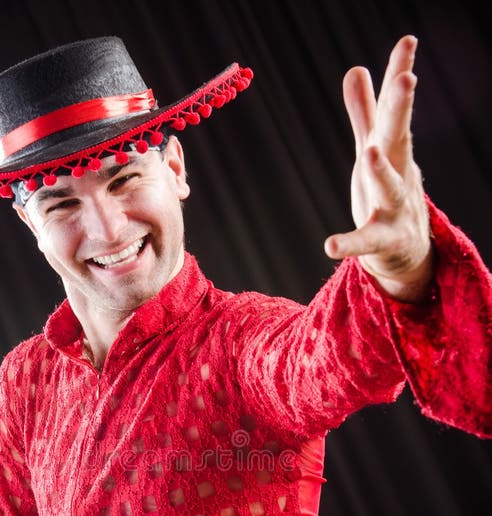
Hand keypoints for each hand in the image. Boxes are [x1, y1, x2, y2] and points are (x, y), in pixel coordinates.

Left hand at [324, 35, 432, 300]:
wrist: (408, 250)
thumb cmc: (388, 193)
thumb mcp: (376, 150)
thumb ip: (365, 114)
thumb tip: (356, 67)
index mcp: (391, 150)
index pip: (395, 109)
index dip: (400, 74)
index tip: (408, 42)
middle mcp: (396, 174)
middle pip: (399, 139)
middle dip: (402, 111)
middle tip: (407, 80)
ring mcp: (393, 208)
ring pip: (389, 188)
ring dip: (380, 171)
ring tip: (368, 153)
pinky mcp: (385, 241)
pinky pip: (365, 242)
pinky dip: (349, 243)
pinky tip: (330, 245)